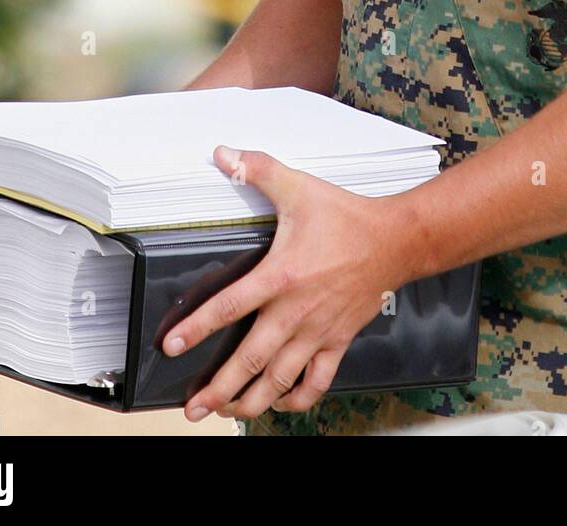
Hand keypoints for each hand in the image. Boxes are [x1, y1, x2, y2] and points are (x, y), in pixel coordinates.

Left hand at [162, 145, 412, 422]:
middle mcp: (296, 312)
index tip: (171, 346)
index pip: (229, 307)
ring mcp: (317, 331)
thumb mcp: (299, 187)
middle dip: (219, 388)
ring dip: (251, 401)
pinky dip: (298, 398)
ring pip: (279, 379)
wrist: (395, 240)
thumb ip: (258, 170)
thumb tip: (224, 154)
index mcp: (281, 277)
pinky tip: (282, 403)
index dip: (197, 328)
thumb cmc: (347, 217)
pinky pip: (317, 381)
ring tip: (228, 412)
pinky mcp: (337, 341)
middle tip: (194, 406)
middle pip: (250, 360)